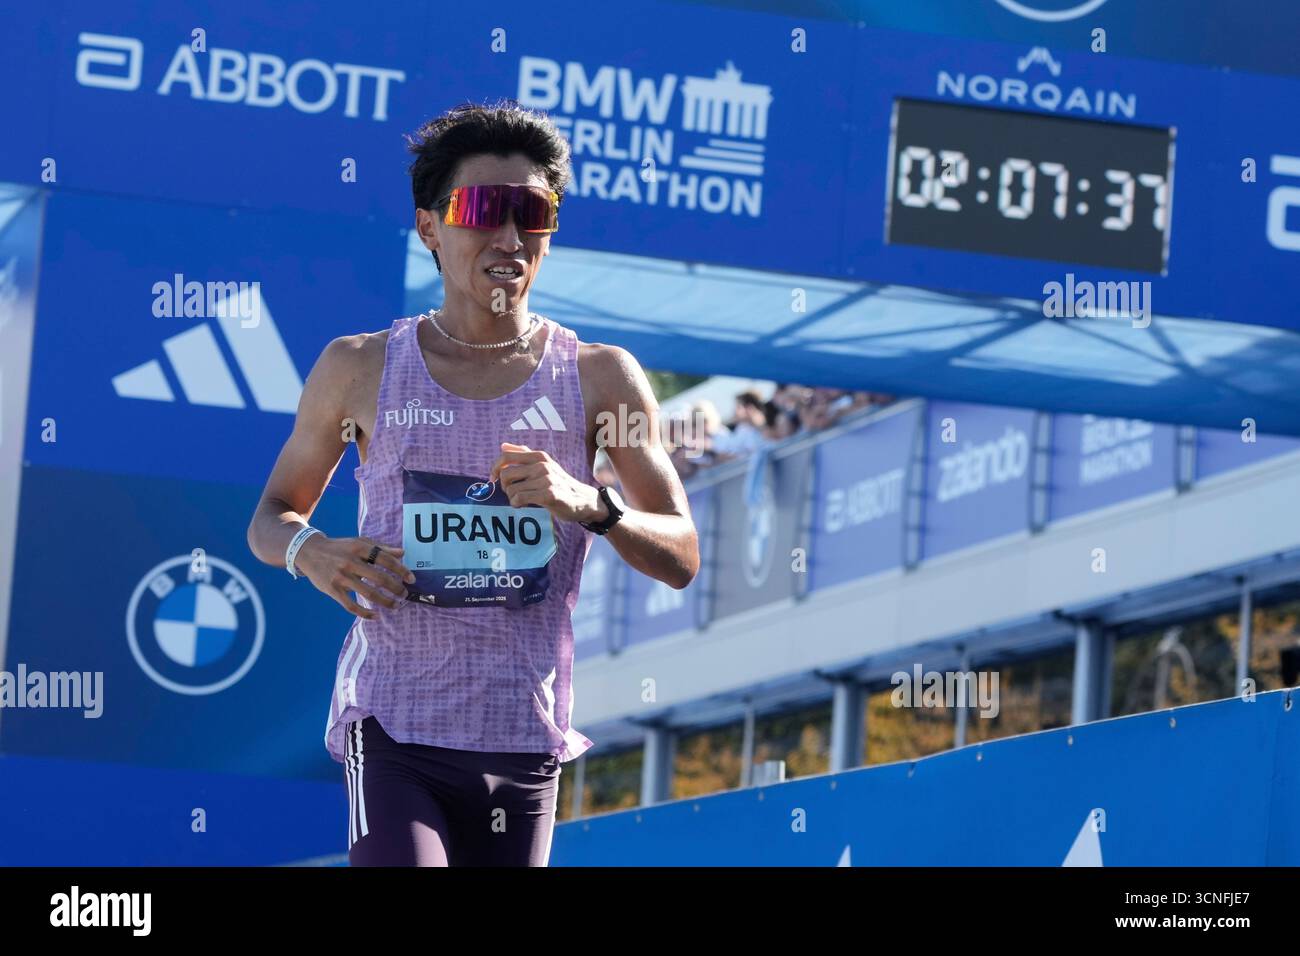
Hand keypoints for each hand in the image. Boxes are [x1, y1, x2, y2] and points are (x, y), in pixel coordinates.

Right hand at [295, 535, 413, 619]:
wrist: (309, 551)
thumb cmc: (340, 547)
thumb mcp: (359, 543)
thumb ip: (381, 548)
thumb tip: (403, 552)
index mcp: (360, 548)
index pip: (386, 560)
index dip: (401, 570)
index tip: (411, 579)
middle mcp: (351, 562)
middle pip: (380, 578)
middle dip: (396, 588)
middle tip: (404, 594)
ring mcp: (341, 577)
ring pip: (368, 594)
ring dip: (385, 602)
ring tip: (395, 606)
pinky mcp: (332, 589)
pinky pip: (350, 606)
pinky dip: (365, 613)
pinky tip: (376, 616)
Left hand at [489, 442, 603, 523]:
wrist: (583, 500)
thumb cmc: (560, 483)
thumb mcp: (545, 464)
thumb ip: (524, 454)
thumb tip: (503, 445)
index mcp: (539, 456)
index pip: (506, 456)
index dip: (495, 468)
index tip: (493, 479)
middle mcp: (542, 465)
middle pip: (506, 474)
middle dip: (504, 487)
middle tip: (513, 492)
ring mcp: (546, 479)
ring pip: (511, 489)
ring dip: (512, 498)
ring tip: (522, 500)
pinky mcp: (548, 494)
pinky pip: (520, 499)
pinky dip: (517, 504)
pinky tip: (523, 505)